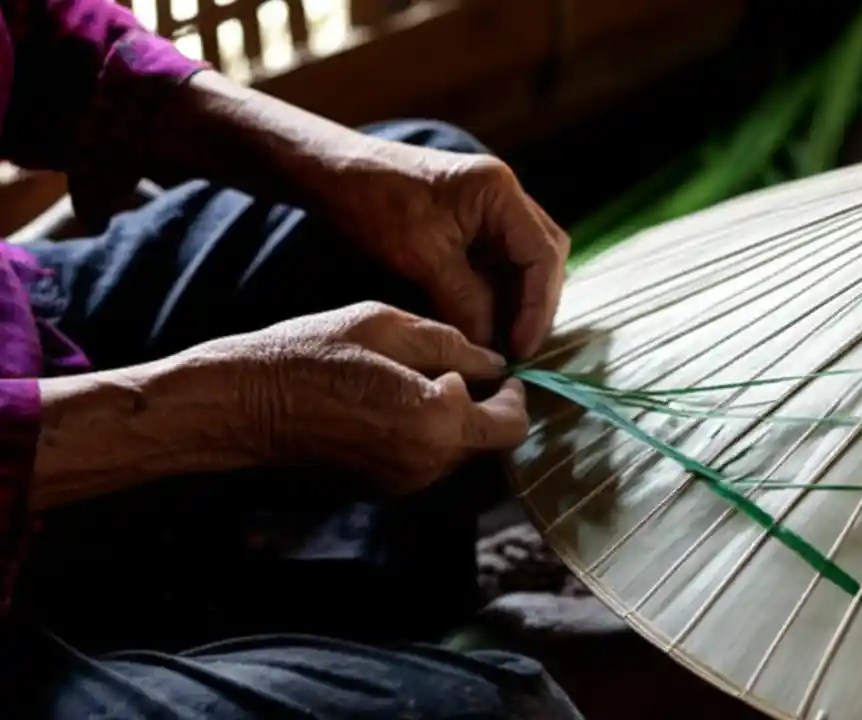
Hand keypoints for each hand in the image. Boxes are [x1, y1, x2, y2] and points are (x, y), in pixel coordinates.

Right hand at [34, 302, 527, 508]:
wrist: (242, 404)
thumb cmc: (309, 354)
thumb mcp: (387, 326)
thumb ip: (452, 346)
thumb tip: (495, 365)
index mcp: (437, 423)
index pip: (512, 424)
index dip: (514, 395)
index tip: (498, 370)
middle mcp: (428, 464)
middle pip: (488, 443)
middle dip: (485, 407)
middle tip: (458, 369)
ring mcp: (403, 483)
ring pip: (458, 454)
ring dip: (456, 421)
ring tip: (420, 381)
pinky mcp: (380, 488)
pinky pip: (426, 461)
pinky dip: (427, 435)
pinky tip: (393, 402)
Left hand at [326, 140, 569, 359]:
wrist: (333, 172)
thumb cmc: (374, 200)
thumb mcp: (422, 256)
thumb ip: (465, 300)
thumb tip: (488, 347)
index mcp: (500, 192)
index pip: (542, 255)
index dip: (537, 307)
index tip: (519, 348)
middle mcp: (505, 198)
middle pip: (542, 258)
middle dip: (533, 306)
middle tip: (515, 350)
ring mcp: (490, 211)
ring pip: (523, 265)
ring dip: (516, 304)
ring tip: (501, 344)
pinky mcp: (472, 226)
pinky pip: (498, 266)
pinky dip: (496, 296)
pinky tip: (484, 325)